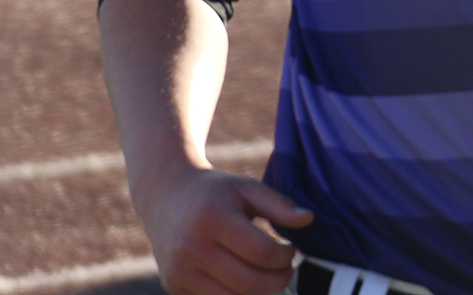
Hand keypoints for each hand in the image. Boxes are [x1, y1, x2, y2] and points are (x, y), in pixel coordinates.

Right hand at [140, 166, 312, 294]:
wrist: (164, 194)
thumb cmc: (214, 191)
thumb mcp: (246, 188)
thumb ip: (278, 204)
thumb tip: (309, 219)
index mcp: (211, 218)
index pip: (261, 253)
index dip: (286, 257)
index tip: (292, 250)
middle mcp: (190, 247)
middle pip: (249, 283)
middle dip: (278, 280)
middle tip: (287, 270)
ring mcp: (178, 270)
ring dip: (259, 293)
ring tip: (269, 275)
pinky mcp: (172, 285)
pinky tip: (244, 278)